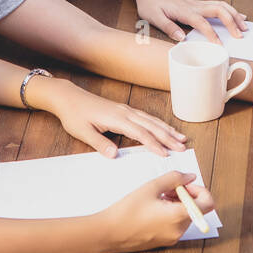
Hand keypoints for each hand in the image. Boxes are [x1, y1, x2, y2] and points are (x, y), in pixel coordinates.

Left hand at [40, 78, 187, 157]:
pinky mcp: (124, 110)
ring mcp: (126, 110)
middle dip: (168, 137)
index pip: (140, 133)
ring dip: (167, 129)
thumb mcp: (83, 132)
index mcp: (117, 118)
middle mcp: (125, 112)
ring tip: (181, 138)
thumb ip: (99, 144)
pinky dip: (158, 124)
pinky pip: (146, 117)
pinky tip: (165, 128)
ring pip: (151, 120)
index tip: (165, 154)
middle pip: (151, 125)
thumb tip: (115, 155)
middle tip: (183, 147)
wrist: (69, 98)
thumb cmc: (74, 115)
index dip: (154, 144)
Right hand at [98, 170, 216, 252]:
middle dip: (186, 195)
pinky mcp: (164, 242)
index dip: (200, 190)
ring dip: (178, 203)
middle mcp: (179, 230)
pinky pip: (176, 224)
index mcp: (179, 216)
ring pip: (186, 216)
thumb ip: (175, 178)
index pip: (208, 204)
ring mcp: (172, 238)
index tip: (185, 185)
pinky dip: (171, 213)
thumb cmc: (127, 210)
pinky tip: (154, 207)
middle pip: (196, 209)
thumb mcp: (152, 187)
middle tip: (167, 188)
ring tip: (158, 197)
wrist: (108, 233)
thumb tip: (190, 177)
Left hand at [133, 0, 246, 43]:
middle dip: (232, 22)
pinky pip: (218, 5)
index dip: (212, 35)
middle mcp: (194, 5)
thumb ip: (168, 27)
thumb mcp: (154, 17)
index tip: (220, 45)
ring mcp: (197, 3)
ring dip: (235, 15)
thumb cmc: (150, 2)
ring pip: (222, 5)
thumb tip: (181, 38)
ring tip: (244, 26)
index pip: (203, 23)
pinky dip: (230, 10)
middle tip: (241, 35)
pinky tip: (236, 15)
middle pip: (220, 10)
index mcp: (185, 11)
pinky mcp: (198, 3)